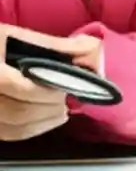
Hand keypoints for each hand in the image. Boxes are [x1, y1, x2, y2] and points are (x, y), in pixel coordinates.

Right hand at [0, 26, 98, 140]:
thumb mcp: (10, 35)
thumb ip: (50, 46)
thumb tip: (91, 51)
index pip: (21, 87)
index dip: (49, 91)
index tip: (70, 85)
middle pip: (18, 111)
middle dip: (50, 106)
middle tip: (67, 98)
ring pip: (11, 128)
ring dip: (43, 122)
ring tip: (60, 109)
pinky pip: (5, 134)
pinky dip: (28, 130)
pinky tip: (42, 119)